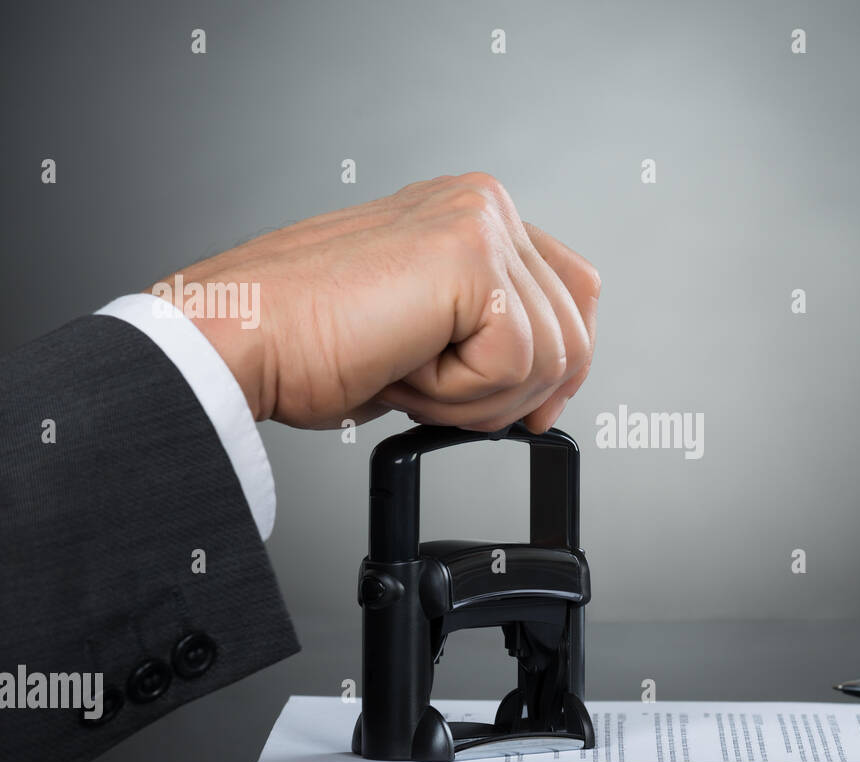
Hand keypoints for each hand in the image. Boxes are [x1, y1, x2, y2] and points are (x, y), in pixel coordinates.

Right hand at [152, 172, 599, 431]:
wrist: (238, 341)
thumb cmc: (306, 343)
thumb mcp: (427, 338)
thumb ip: (488, 334)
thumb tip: (546, 382)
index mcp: (473, 216)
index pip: (575, 291)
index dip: (564, 365)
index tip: (534, 411)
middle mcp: (483, 206)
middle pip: (573, 335)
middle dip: (511, 396)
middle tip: (432, 393)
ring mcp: (480, 223)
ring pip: (550, 358)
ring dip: (475, 400)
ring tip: (404, 373)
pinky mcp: (471, 257)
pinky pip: (515, 364)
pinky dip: (457, 396)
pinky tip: (401, 369)